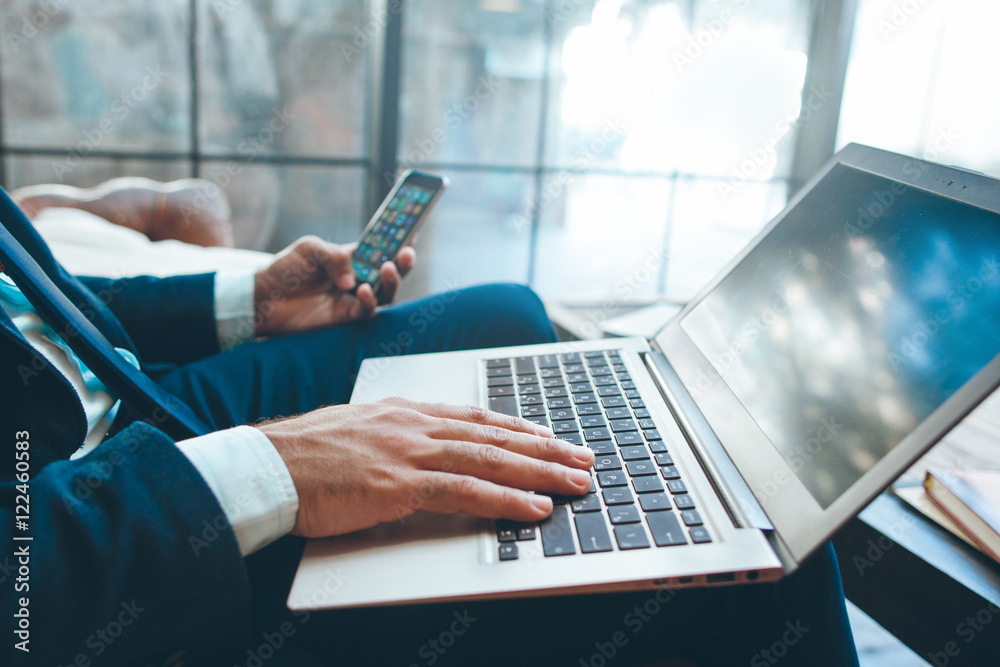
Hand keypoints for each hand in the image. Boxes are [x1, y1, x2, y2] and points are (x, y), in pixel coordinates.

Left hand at [253, 236, 415, 336]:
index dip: (396, 241)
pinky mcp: (345, 318)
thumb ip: (334, 255)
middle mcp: (356, 279)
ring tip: (389, 267)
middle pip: (389, 272)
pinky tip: (363, 289)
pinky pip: (366, 311)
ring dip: (391, 281)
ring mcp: (352, 299)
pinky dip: (370, 301)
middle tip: (408, 253)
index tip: (411, 230)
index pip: (379, 249)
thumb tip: (352, 278)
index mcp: (350, 258)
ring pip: (385, 293)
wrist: (262, 299)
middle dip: (402, 263)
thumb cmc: (284, 270)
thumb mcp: (308, 249)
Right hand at [257, 397, 595, 537]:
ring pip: (490, 459)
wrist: (265, 464)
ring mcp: (409, 452)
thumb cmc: (304, 455)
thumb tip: (419, 460)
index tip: (549, 435)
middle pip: (495, 435)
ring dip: (540, 472)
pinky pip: (464, 491)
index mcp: (406, 412)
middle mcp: (416, 425)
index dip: (518, 427)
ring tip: (575, 482)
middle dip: (545, 448)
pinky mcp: (399, 484)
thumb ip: (395, 443)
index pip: (476, 417)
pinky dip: (504, 499)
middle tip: (583, 457)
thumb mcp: (359, 434)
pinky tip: (533, 507)